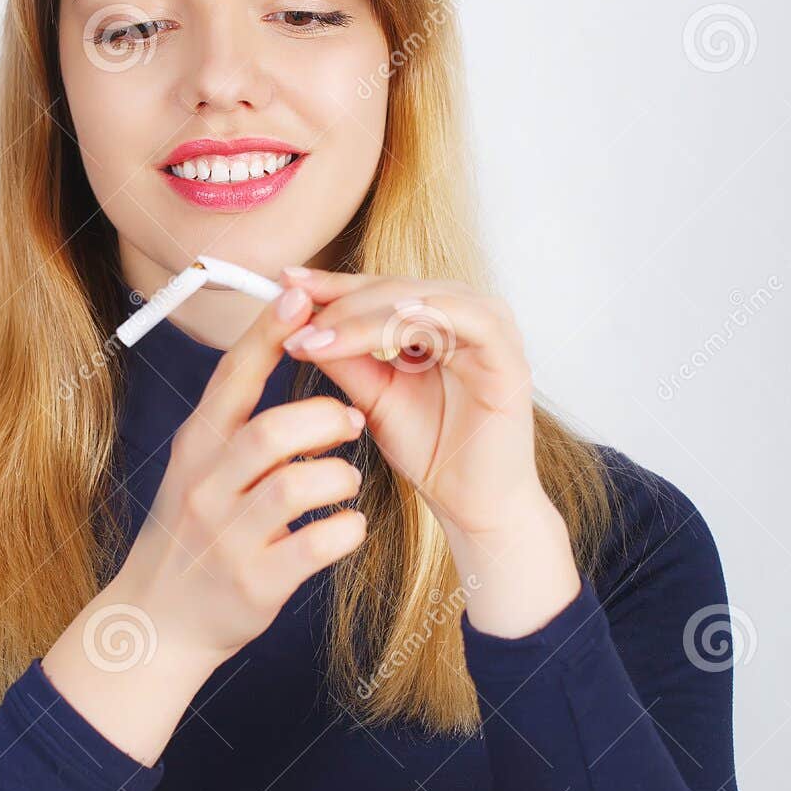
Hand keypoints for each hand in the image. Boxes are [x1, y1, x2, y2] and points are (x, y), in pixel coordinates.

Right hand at [118, 285, 367, 666]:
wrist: (160, 622)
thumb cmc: (194, 533)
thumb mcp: (199, 468)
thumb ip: (236, 419)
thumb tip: (284, 344)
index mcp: (196, 448)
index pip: (232, 377)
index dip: (268, 333)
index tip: (301, 295)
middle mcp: (207, 487)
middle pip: (272, 430)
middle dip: (325, 417)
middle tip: (352, 420)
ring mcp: (229, 538)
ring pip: (299, 485)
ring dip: (340, 474)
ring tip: (345, 479)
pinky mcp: (257, 583)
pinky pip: (318, 545)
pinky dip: (346, 529)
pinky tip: (346, 526)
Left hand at [274, 267, 582, 637]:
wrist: (473, 507)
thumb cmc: (431, 452)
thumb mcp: (372, 398)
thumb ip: (345, 359)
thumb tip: (295, 324)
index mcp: (438, 319)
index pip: (380, 289)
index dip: (331, 284)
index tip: (282, 282)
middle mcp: (468, 314)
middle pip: (397, 286)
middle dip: (339, 298)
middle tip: (289, 313)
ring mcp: (493, 329)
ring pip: (420, 298)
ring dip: (362, 314)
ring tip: (316, 337)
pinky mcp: (509, 354)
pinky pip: (457, 320)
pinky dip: (406, 324)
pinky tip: (362, 338)